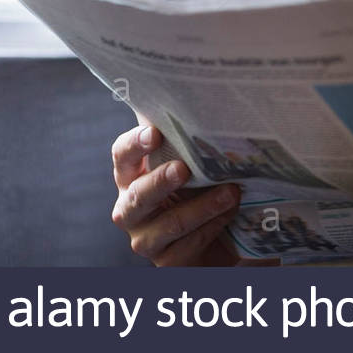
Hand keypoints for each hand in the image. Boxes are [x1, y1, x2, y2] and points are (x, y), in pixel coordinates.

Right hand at [110, 123, 243, 265]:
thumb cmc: (202, 188)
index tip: (154, 133)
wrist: (223, 237)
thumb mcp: (195, 160)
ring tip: (231, 193)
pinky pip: (188, 245)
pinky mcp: (168, 261)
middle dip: (160, 181)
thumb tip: (194, 91)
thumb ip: (185, 134)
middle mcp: (131, 207)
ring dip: (201, 207)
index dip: (134, 144)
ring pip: (169, 224)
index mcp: (132, 175)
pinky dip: (213, 227)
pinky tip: (231, 214)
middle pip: (138, 195)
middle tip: (184, 168)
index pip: (122, 155)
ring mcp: (146, 238)